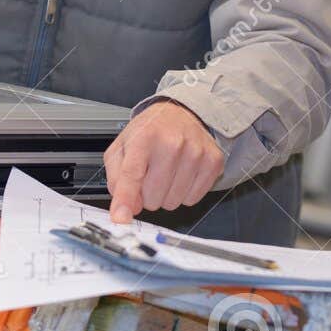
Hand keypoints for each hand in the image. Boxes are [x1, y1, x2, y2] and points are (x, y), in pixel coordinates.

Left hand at [104, 101, 224, 223]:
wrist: (182, 113)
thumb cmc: (151, 132)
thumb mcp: (122, 146)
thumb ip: (116, 178)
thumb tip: (125, 208)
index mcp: (145, 137)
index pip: (132, 174)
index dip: (125, 199)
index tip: (121, 217)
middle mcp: (172, 143)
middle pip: (153, 197)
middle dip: (146, 195)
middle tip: (150, 176)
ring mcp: (196, 153)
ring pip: (173, 201)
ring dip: (165, 195)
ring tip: (166, 174)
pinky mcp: (213, 162)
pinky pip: (192, 199)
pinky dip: (184, 193)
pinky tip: (181, 175)